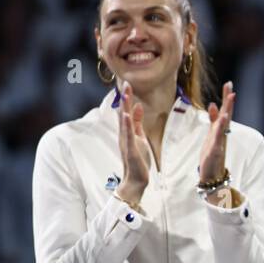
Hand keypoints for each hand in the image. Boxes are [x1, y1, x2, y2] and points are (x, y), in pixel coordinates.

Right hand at [118, 84, 152, 204]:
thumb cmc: (138, 159)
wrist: (136, 179)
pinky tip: (126, 115)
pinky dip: (127, 124)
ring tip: (125, 96)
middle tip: (125, 83)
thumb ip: (137, 122)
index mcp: (127, 130)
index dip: (127, 97)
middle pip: (123, 113)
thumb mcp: (139, 137)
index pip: (126, 111)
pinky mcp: (130, 149)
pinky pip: (128, 134)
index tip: (128, 84)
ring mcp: (126, 141)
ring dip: (125, 108)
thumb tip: (137, 106)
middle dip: (125, 98)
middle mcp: (124, 134)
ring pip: (124, 121)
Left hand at [199, 81, 234, 184]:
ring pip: (224, 124)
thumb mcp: (211, 134)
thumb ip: (213, 120)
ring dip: (227, 111)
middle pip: (226, 115)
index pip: (224, 111)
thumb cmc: (211, 153)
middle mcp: (221, 134)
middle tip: (230, 86)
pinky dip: (220, 128)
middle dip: (228, 101)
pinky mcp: (216, 150)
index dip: (226, 98)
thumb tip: (212, 104)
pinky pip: (218, 137)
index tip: (228, 84)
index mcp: (219, 129)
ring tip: (230, 98)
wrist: (212, 174)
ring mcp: (220, 141)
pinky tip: (223, 118)